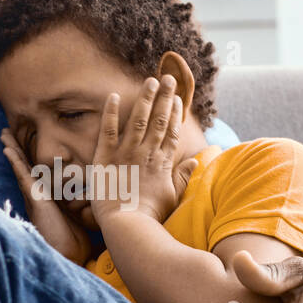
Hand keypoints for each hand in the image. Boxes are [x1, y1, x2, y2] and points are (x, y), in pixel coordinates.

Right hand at [0, 129, 91, 263]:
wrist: (68, 254)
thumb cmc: (76, 240)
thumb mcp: (82, 216)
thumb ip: (86, 204)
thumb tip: (99, 194)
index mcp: (49, 196)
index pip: (40, 171)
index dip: (33, 156)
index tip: (30, 140)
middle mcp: (39, 194)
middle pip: (26, 165)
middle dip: (19, 148)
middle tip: (8, 131)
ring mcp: (35, 195)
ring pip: (21, 167)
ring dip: (13, 150)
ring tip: (3, 134)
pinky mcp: (34, 198)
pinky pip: (23, 176)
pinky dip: (15, 162)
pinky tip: (8, 150)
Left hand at [90, 75, 195, 224]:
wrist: (128, 225)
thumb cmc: (151, 216)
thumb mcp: (173, 196)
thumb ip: (183, 177)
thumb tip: (196, 161)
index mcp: (162, 162)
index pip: (171, 132)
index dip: (175, 114)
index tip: (178, 99)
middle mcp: (147, 153)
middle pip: (158, 119)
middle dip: (164, 97)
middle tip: (167, 78)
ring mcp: (126, 153)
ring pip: (138, 119)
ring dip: (145, 98)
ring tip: (150, 81)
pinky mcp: (106, 157)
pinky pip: (108, 130)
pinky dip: (111, 112)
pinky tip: (112, 96)